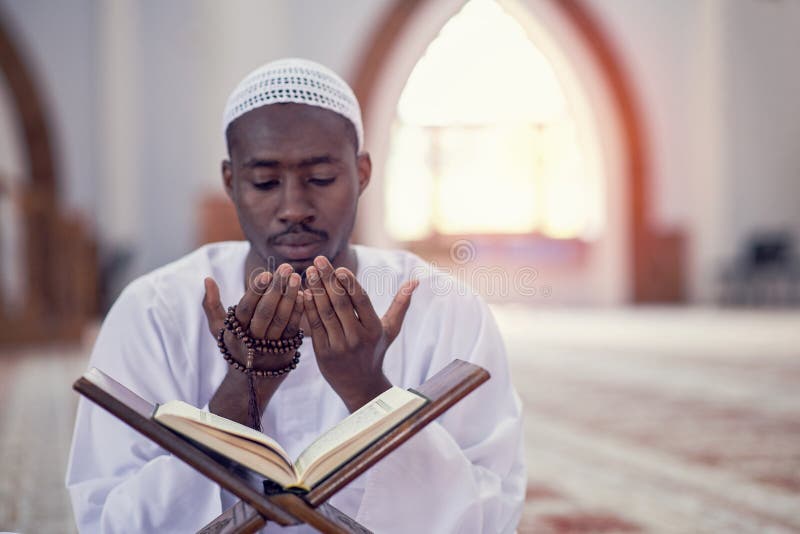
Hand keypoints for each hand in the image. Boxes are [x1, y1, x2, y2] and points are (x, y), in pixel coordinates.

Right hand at [202, 264, 303, 422]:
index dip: (255, 291)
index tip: (266, 273)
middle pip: (265, 313)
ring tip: (296, 277)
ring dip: (290, 297)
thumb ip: (212, 304)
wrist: (251, 383)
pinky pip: (294, 329)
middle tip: (286, 269)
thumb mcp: (218, 329)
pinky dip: (299, 311)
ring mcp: (271, 347)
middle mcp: (252, 340)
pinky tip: (305, 294)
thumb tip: (207, 279)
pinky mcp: (288, 351)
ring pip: (282, 320)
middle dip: (276, 289)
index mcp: (235, 331)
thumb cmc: (235, 346)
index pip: (245, 309)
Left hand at [302, 256, 418, 411]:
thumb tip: (415, 280)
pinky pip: (314, 326)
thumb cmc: (375, 351)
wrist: (361, 386)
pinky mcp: (324, 354)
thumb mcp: (390, 329)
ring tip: (309, 272)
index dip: (350, 283)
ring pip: (325, 312)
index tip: (340, 268)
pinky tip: (304, 292)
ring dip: (316, 289)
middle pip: (341, 303)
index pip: (361, 300)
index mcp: (374, 329)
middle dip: (328, 279)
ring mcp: (340, 346)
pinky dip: (308, 308)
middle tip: (318, 261)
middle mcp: (358, 338)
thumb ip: (401, 304)